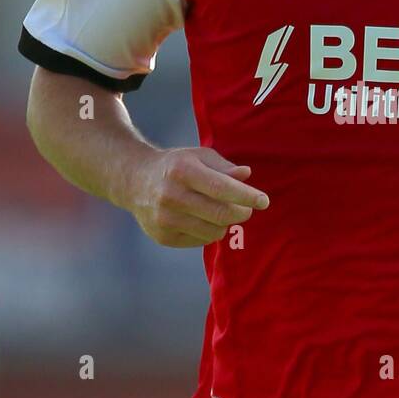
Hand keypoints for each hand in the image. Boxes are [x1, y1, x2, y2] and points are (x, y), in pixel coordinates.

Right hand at [126, 147, 268, 248]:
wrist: (134, 180)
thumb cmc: (176, 166)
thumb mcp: (199, 156)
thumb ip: (224, 167)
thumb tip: (246, 175)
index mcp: (182, 171)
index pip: (222, 188)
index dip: (247, 196)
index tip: (264, 201)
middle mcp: (170, 196)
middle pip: (220, 214)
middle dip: (241, 213)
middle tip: (246, 209)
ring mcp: (164, 219)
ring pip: (214, 232)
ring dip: (226, 223)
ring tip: (221, 211)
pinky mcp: (162, 237)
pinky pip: (201, 240)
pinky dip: (210, 232)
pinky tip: (202, 219)